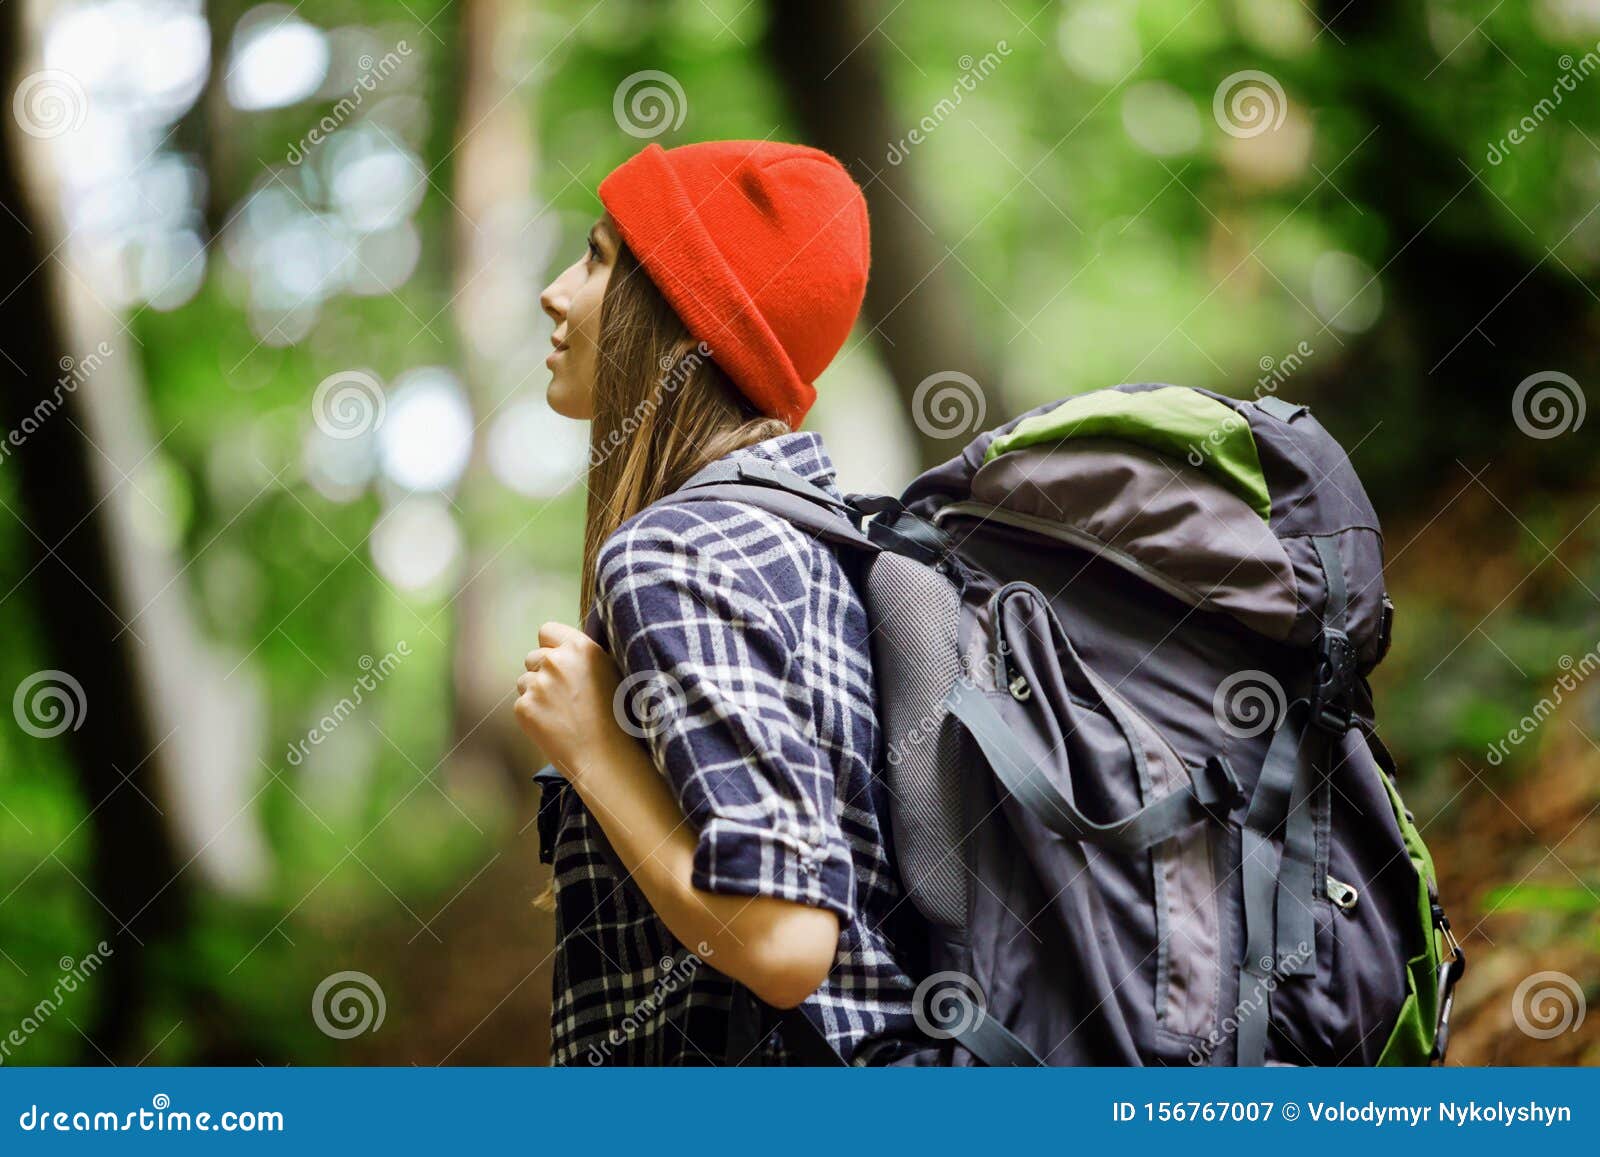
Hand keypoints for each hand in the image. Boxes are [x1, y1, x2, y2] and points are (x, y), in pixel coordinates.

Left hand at [514, 620, 625, 779]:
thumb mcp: (609, 672)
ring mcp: (537, 684)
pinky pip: (521, 703)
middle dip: (543, 672)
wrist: (606, 757)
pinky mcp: (524, 707)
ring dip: (537, 693)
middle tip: (564, 696)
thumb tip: (562, 649)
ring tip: (561, 713)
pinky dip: (533, 714)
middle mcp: (555, 661)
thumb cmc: (616, 717)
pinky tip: (554, 726)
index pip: (547, 630)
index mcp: (580, 648)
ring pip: (525, 680)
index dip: (552, 646)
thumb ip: (583, 656)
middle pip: (533, 657)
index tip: (560, 662)